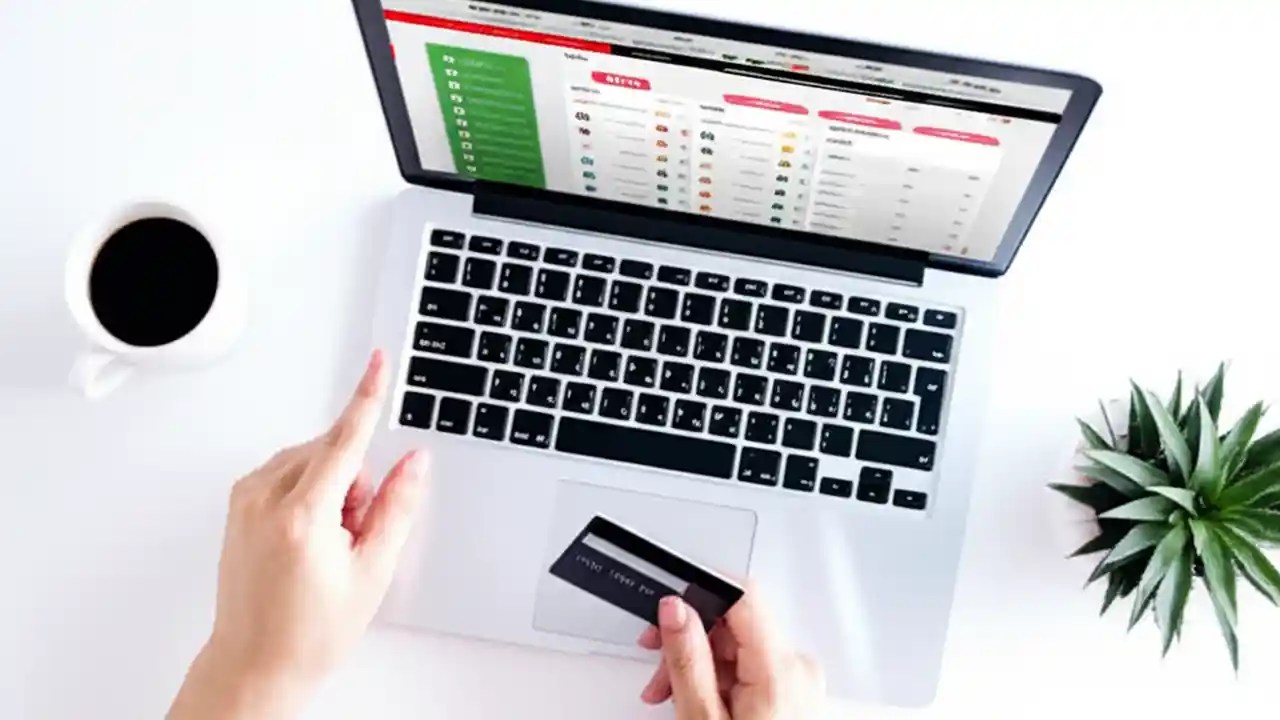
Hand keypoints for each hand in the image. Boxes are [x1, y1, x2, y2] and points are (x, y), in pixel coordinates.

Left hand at [168, 350, 426, 719]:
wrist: (255, 664)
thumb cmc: (308, 632)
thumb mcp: (372, 571)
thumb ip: (398, 506)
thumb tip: (415, 460)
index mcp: (301, 516)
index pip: (346, 440)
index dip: (368, 396)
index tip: (378, 362)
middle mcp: (264, 498)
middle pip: (334, 452)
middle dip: (357, 483)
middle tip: (353, 537)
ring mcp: (245, 498)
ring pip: (313, 460)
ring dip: (333, 489)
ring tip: (329, 544)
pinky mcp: (239, 501)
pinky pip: (290, 473)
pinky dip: (310, 493)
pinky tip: (310, 538)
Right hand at [638, 587, 825, 719]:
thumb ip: (687, 660)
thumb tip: (676, 609)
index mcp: (781, 669)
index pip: (742, 595)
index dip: (699, 591)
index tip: (665, 605)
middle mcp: (798, 668)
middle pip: (735, 623)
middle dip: (689, 638)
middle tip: (656, 667)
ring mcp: (800, 683)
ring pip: (738, 647)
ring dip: (699, 663)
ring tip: (670, 695)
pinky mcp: (794, 695)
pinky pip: (751, 668)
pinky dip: (719, 679)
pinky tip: (698, 701)